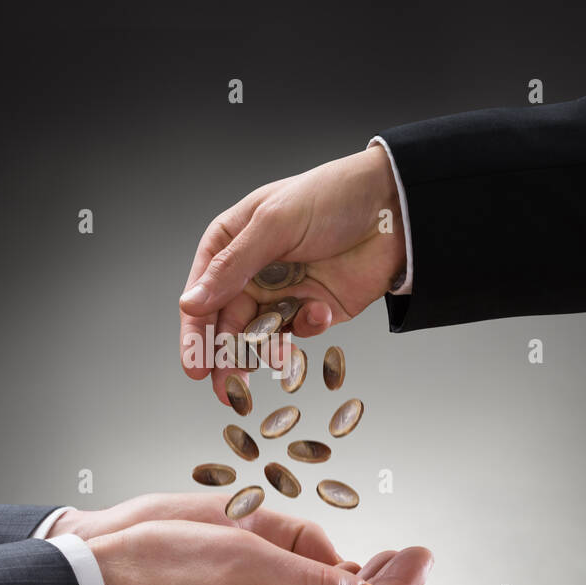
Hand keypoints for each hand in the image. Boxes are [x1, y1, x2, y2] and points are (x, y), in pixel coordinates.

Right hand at [177, 144, 404, 404]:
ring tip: (271, 364)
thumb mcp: (274, 224)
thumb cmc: (331, 196)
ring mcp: (284, 291)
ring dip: (262, 353)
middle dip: (225, 356)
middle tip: (225, 388)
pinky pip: (299, 332)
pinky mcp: (314, 309)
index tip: (193, 366)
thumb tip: (191, 303)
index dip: (195, 331)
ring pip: (260, 335)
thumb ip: (232, 267)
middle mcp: (253, 271)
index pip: (202, 292)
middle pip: (227, 322)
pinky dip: (305, 330)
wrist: (394, 206)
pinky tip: (319, 313)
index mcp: (232, 242)